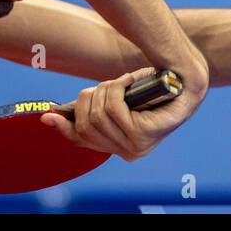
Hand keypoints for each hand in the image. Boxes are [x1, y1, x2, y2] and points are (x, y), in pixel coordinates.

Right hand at [39, 67, 202, 161]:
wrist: (183, 78)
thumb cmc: (151, 87)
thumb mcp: (116, 99)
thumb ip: (90, 109)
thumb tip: (48, 118)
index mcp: (120, 147)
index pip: (82, 140)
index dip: (64, 126)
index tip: (48, 114)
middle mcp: (127, 152)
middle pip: (86, 124)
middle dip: (89, 98)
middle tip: (106, 85)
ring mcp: (135, 146)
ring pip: (98, 114)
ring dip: (106, 90)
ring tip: (121, 82)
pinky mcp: (142, 134)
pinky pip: (113, 109)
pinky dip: (116, 89)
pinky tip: (128, 82)